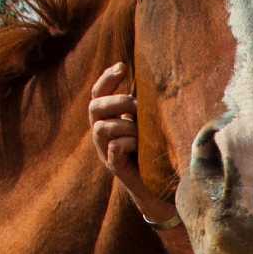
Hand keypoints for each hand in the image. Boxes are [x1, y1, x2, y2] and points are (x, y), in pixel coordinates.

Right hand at [88, 64, 177, 225]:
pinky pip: (114, 148)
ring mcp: (105, 151)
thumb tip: (156, 79)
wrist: (158, 187)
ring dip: (124, 125)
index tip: (123, 66)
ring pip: (101, 128)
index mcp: (108, 118)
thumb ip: (145, 105)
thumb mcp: (149, 123)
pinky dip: (127, 143)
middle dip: (115, 101)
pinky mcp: (115, 167)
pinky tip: (140, 146)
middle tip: (136, 105)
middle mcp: (102, 133)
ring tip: (142, 132)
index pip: (98, 93)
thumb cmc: (154, 149)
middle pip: (94, 107)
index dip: (106, 78)